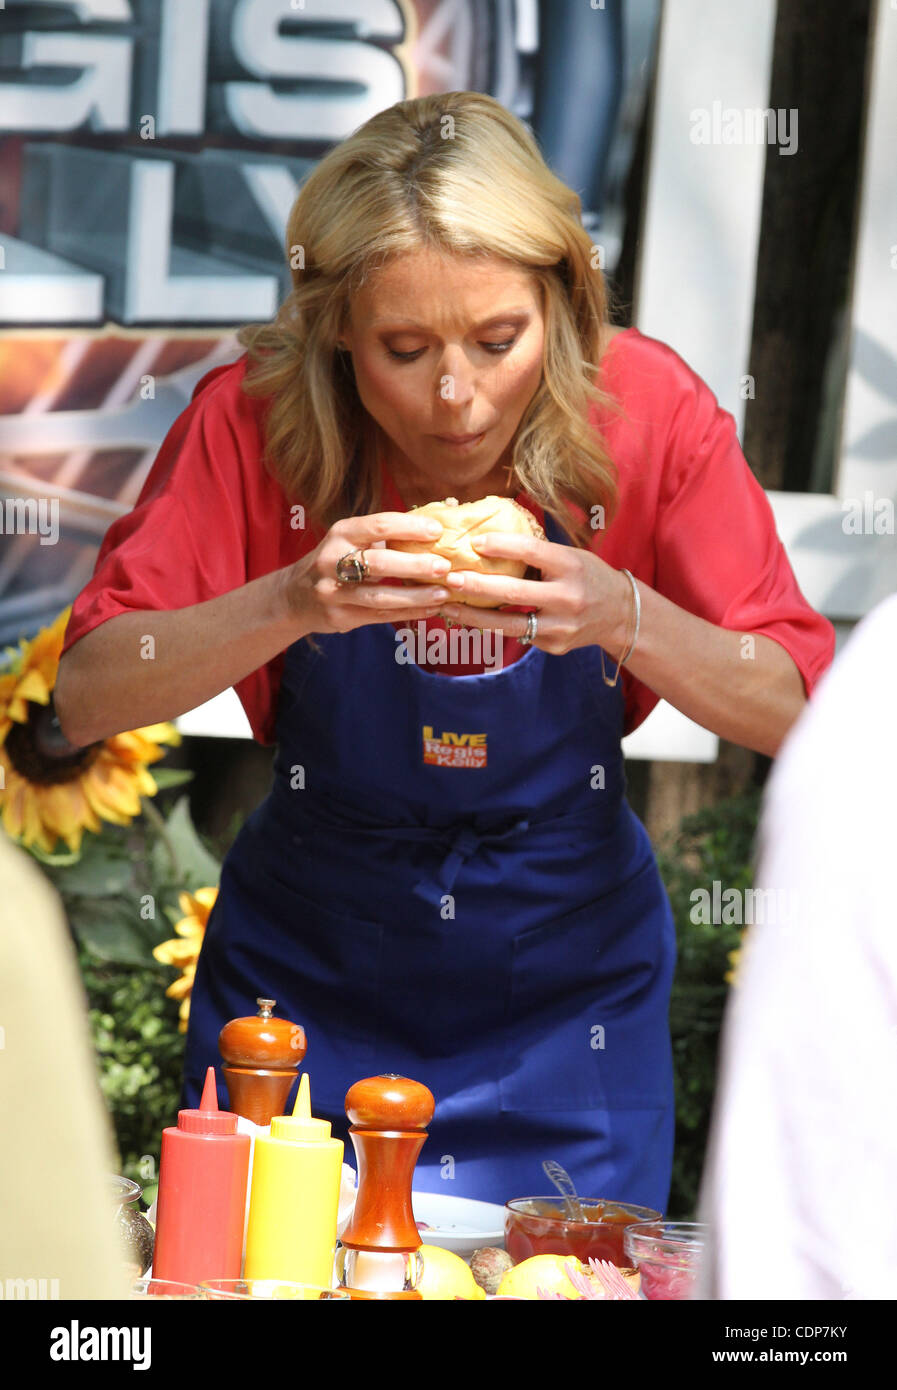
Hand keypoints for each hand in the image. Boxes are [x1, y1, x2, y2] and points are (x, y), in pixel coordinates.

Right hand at [284, 510, 454, 634]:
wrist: (295, 596)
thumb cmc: (338, 560)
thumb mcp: (352, 540)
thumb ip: (387, 534)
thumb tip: (441, 517)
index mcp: (341, 533)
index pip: (378, 525)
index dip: (409, 527)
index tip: (437, 531)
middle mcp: (333, 560)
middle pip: (379, 563)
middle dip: (415, 565)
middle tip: (444, 567)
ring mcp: (334, 591)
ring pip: (379, 596)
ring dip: (415, 596)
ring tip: (443, 593)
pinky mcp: (339, 616)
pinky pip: (379, 616)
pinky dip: (408, 613)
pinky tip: (430, 609)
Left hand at [437, 530, 632, 655]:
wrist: (620, 614)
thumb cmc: (585, 576)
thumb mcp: (570, 556)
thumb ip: (536, 553)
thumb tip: (487, 538)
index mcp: (571, 565)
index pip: (532, 552)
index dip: (501, 546)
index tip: (474, 542)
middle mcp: (568, 597)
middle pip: (514, 592)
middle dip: (477, 585)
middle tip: (449, 578)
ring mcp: (561, 626)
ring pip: (508, 623)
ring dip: (472, 615)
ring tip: (446, 605)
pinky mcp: (554, 646)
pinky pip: (517, 635)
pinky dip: (491, 626)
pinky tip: (468, 618)